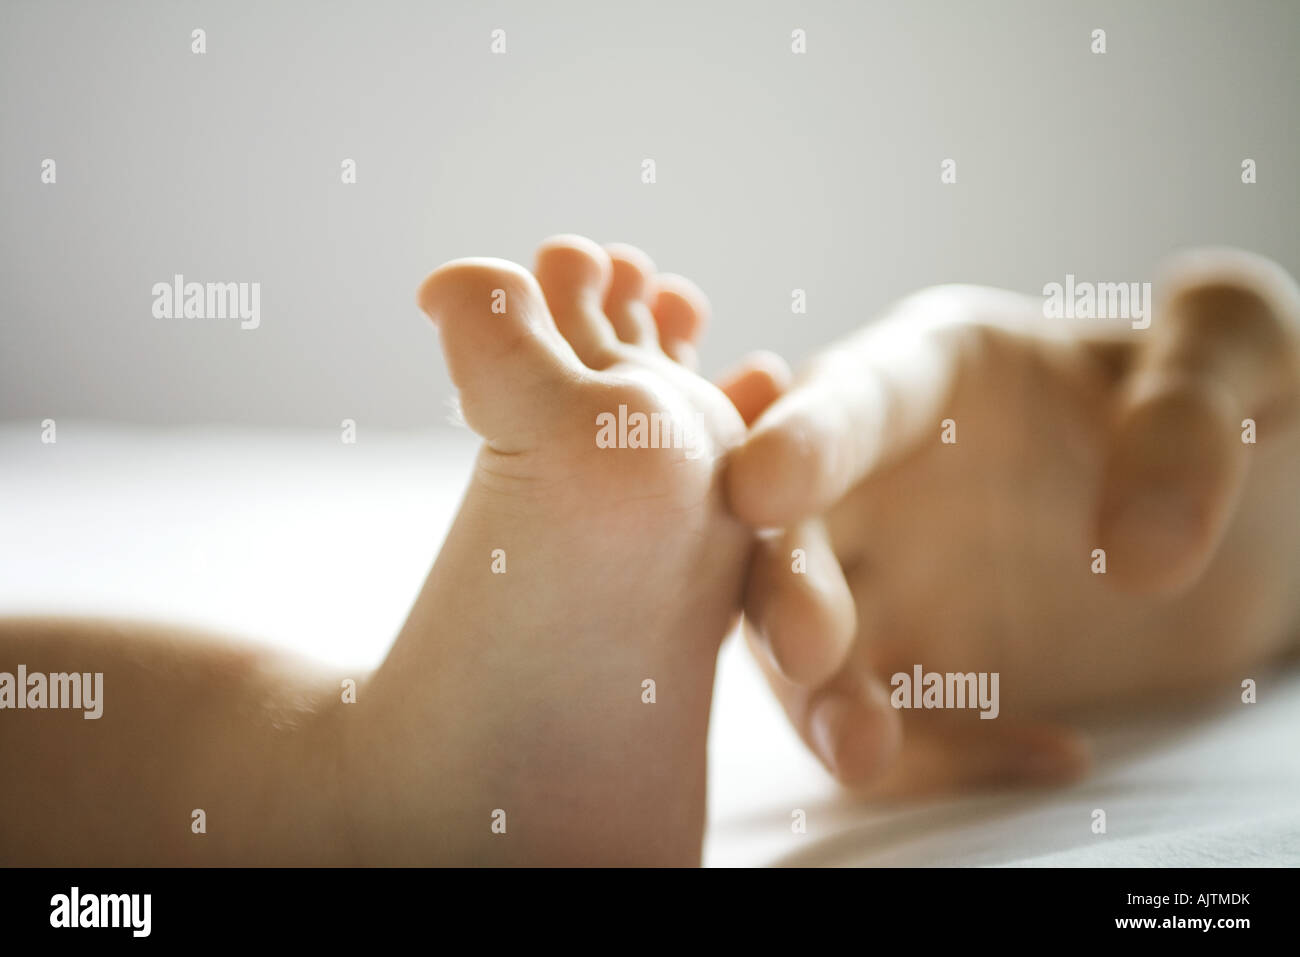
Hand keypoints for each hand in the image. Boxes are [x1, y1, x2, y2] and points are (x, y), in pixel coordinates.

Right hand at [725, 249, 1299, 794]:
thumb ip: (1194, 409)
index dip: (802, 439)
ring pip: (806, 642)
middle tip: (809, 648)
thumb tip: (1139, 556)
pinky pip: (894, 722)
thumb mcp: (1245, 352)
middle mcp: (883, 472)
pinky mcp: (917, 663)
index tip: (763, 489)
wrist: (1237, 510)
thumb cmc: (1225, 400)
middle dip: (782, 587)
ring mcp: (889, 575)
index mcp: (935, 368)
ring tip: (867, 755)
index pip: (853, 396)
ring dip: (818, 699)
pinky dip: (940, 760)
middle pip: (791, 530)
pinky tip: (1054, 755)